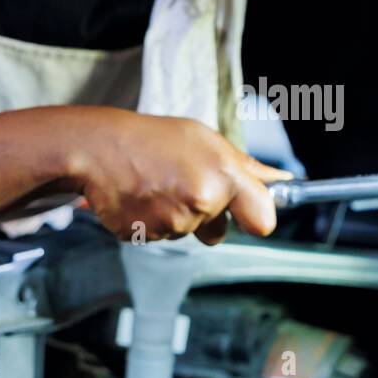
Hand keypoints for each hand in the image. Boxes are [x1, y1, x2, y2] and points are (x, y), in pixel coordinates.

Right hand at [57, 107, 290, 244]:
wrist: (97, 147)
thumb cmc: (152, 139)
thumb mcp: (205, 140)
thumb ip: (246, 167)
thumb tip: (280, 180)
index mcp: (223, 175)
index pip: (263, 219)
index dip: (258, 219)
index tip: (250, 215)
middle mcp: (201, 200)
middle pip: (218, 233)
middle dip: (207, 217)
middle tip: (183, 185)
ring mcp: (172, 222)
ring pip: (186, 234)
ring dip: (175, 215)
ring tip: (156, 184)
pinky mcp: (145, 236)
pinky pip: (159, 237)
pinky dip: (151, 222)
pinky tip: (141, 196)